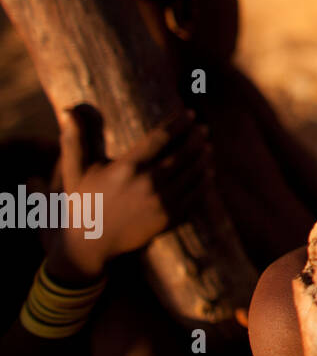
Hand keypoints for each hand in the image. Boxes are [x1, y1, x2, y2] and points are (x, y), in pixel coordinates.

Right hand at [45, 105, 212, 284]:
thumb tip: (70, 109)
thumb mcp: (76, 170)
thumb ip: (76, 138)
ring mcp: (161, 203)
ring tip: (207, 147)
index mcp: (127, 167)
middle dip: (197, 137)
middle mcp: (147, 184)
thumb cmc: (83, 201)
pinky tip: (207, 172)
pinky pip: (195, 195)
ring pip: (193, 173)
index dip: (179, 123)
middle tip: (203, 129)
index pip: (161, 137)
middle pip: (184, 153)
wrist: (89, 245)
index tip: (190, 113)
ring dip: (204, 157)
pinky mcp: (169, 219)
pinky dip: (204, 182)